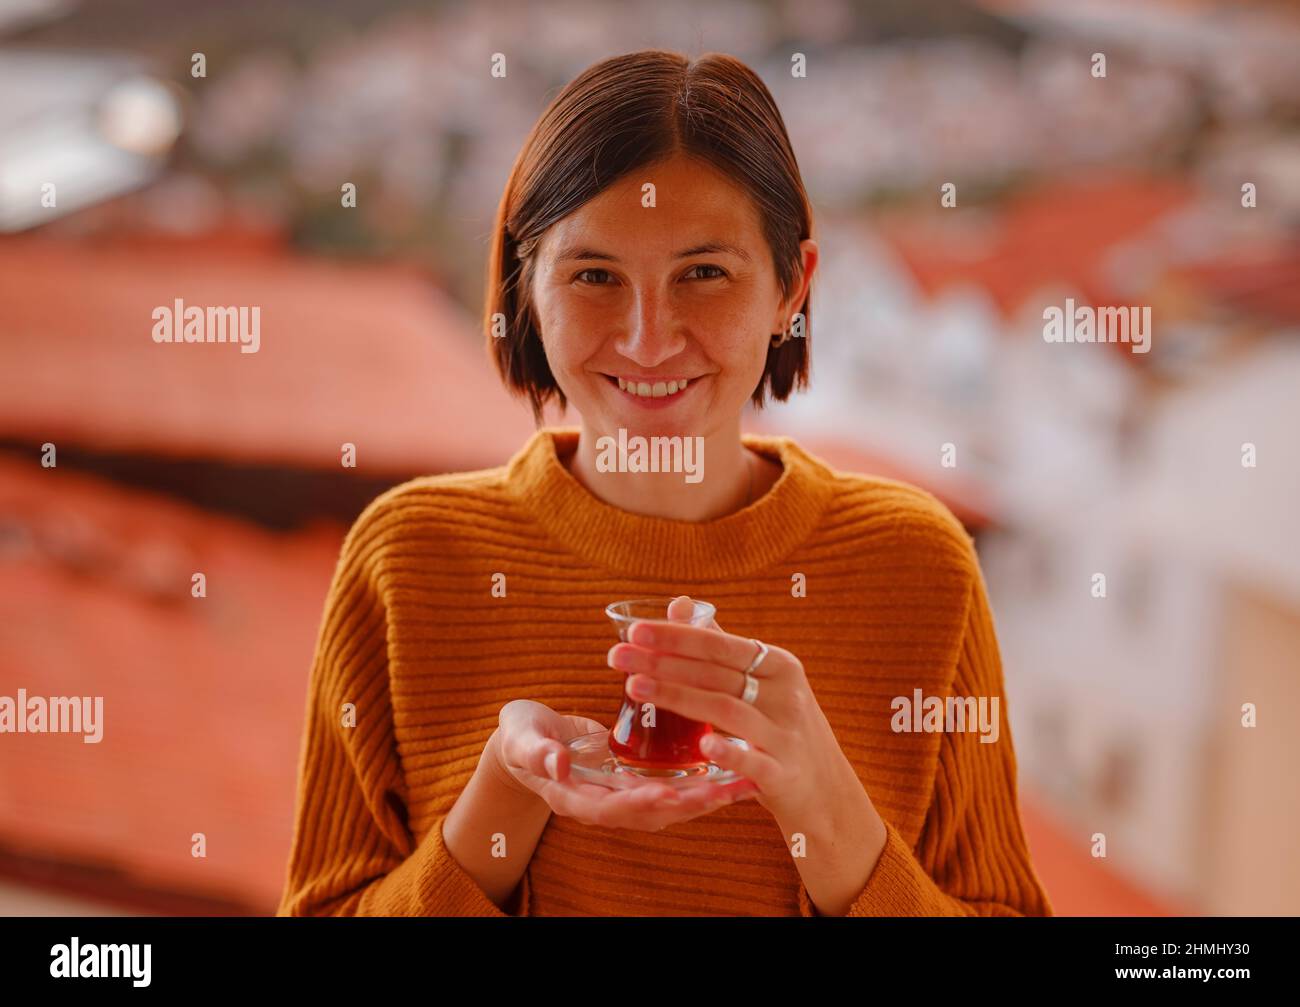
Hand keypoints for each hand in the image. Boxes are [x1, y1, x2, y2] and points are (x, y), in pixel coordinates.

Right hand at [487, 699, 758, 831]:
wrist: (528, 741)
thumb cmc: (522, 736)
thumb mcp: (522, 738)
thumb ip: (537, 752)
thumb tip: (557, 763)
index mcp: (573, 797)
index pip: (609, 808)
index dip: (638, 803)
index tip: (667, 793)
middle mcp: (602, 803)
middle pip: (650, 813)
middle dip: (688, 804)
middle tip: (724, 791)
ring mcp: (621, 795)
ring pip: (669, 804)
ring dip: (706, 797)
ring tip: (743, 783)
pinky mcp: (636, 782)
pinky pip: (674, 787)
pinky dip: (703, 782)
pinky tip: (734, 769)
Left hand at [607, 595, 861, 824]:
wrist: (826, 791)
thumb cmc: (781, 729)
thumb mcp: (762, 684)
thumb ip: (721, 647)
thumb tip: (680, 605)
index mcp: (777, 665)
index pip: (718, 644)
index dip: (674, 636)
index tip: (633, 630)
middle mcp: (785, 693)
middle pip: (715, 672)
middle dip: (661, 661)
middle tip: (616, 656)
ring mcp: (786, 734)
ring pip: (726, 709)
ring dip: (678, 696)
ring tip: (634, 687)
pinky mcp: (784, 773)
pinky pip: (753, 760)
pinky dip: (728, 751)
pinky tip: (701, 744)